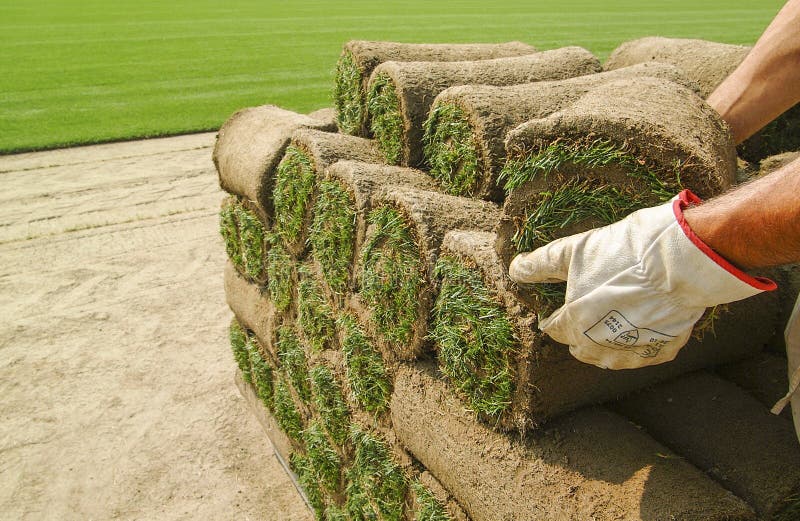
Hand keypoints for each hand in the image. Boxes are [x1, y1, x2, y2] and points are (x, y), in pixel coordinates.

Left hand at [509, 190, 775, 369]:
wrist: (680, 260)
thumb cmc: (623, 253)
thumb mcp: (574, 250)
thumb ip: (540, 264)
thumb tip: (513, 269)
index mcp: (574, 323)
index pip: (554, 329)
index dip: (556, 316)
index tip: (561, 308)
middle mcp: (599, 346)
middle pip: (580, 347)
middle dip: (579, 332)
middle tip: (590, 309)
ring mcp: (633, 352)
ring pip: (609, 357)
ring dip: (606, 343)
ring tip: (614, 319)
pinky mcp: (663, 350)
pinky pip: (644, 354)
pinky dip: (640, 342)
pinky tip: (643, 322)